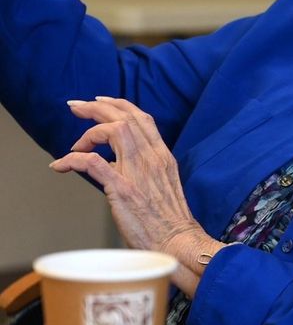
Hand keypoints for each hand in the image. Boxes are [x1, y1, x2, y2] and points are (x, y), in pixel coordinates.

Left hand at [49, 97, 217, 269]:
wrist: (178, 241)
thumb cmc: (169, 220)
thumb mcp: (163, 184)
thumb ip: (142, 169)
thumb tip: (114, 163)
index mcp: (162, 155)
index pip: (142, 118)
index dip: (118, 105)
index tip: (100, 102)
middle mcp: (152, 158)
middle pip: (126, 118)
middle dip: (97, 107)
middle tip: (77, 106)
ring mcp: (138, 172)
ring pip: (114, 130)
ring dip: (89, 130)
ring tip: (73, 139)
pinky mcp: (123, 189)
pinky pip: (94, 163)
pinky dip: (74, 159)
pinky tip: (62, 164)